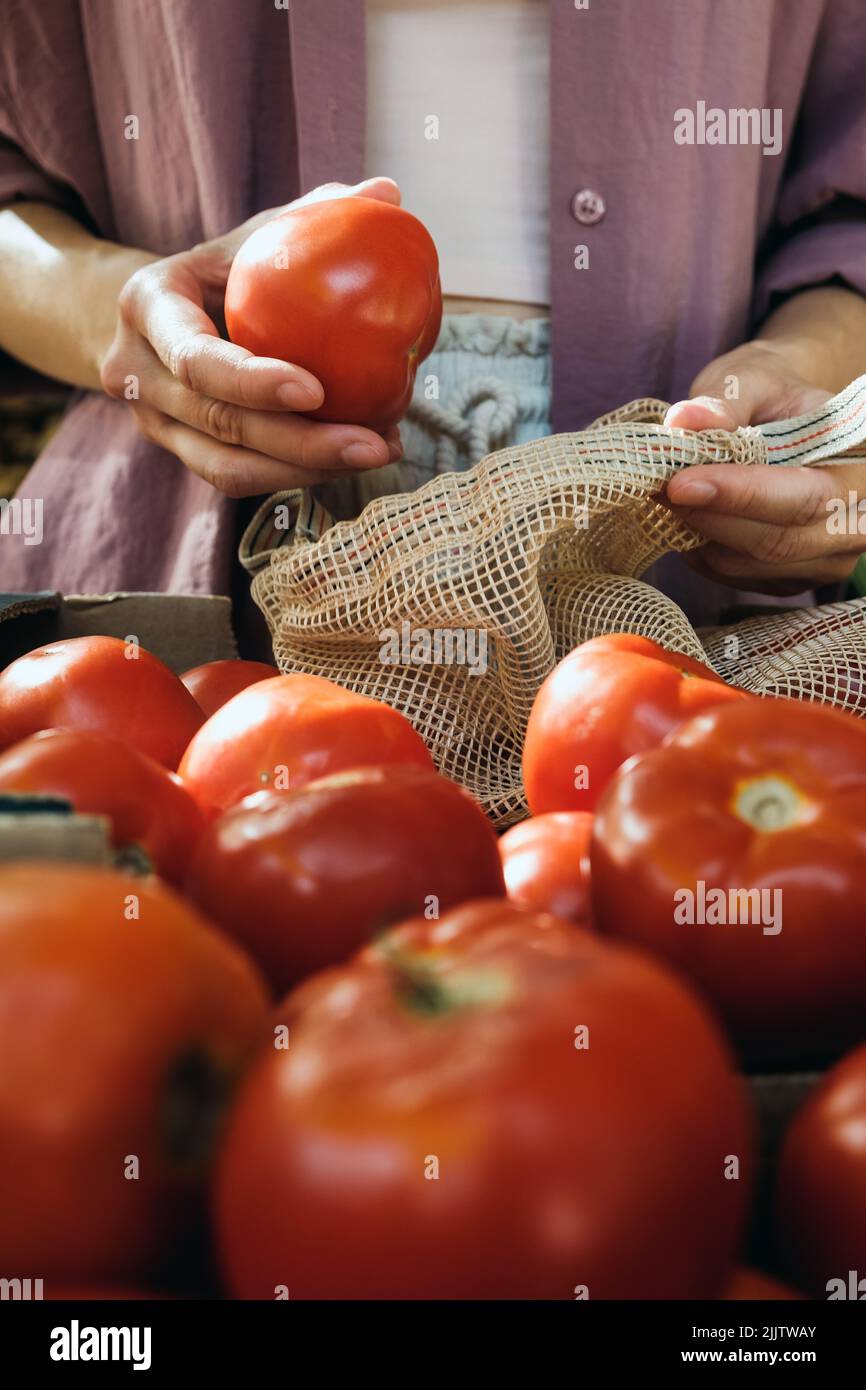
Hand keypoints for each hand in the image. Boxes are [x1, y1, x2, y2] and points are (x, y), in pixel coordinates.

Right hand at [99, 178, 403, 496]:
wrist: (160, 316)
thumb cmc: (223, 269)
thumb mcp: (254, 235)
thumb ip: (312, 217)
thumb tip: (387, 192)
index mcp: (146, 307)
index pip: (194, 357)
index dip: (251, 381)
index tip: (315, 389)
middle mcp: (135, 373)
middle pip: (220, 424)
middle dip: (303, 443)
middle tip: (376, 443)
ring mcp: (154, 423)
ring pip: (229, 468)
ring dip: (308, 470)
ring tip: (378, 452)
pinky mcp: (181, 454)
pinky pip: (239, 479)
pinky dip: (299, 475)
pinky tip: (353, 459)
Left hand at [664, 339, 862, 592]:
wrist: (784, 419)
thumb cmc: (770, 394)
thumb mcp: (751, 381)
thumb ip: (724, 401)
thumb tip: (683, 422)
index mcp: (862, 460)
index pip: (805, 496)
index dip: (741, 495)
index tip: (679, 484)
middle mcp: (859, 518)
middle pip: (780, 542)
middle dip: (712, 519)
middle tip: (660, 490)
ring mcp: (830, 556)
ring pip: (754, 565)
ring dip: (702, 536)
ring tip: (670, 497)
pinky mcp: (794, 577)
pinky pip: (739, 578)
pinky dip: (704, 552)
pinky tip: (691, 517)